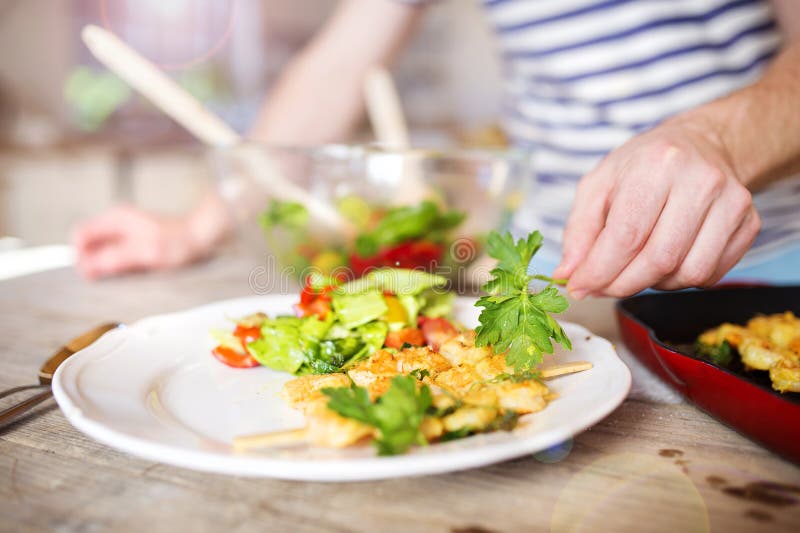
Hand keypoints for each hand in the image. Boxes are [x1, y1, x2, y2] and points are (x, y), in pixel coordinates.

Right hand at [72, 205, 209, 278]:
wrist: (200, 236)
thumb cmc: (177, 244)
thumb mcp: (144, 253)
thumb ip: (115, 258)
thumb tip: (88, 266)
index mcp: (115, 219)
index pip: (79, 235)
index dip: (80, 256)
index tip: (91, 274)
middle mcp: (116, 221)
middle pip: (88, 243)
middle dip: (91, 261)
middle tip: (106, 277)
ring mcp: (124, 229)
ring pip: (100, 249)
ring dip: (104, 263)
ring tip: (122, 273)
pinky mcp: (132, 239)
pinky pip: (114, 252)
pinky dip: (116, 263)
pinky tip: (130, 270)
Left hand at [553, 116, 760, 298]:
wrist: (700, 145)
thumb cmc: (643, 166)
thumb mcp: (598, 185)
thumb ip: (578, 231)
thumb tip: (567, 275)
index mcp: (657, 165)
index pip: (626, 236)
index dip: (599, 272)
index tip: (579, 288)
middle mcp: (700, 182)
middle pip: (658, 260)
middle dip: (621, 285)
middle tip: (601, 287)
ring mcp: (732, 203)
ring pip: (687, 273)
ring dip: (652, 284)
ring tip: (636, 266)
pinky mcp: (749, 223)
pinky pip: (710, 275)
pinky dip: (679, 279)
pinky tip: (665, 260)